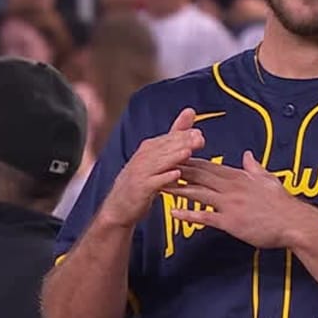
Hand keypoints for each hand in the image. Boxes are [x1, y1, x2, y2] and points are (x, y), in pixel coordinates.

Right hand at [99, 109, 204, 227]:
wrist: (118, 206)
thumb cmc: (141, 180)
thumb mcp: (158, 156)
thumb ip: (175, 135)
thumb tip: (191, 111)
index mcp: (148, 148)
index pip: (168, 138)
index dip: (183, 135)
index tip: (199, 133)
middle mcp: (143, 158)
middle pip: (165, 148)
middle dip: (181, 143)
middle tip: (199, 139)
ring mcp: (140, 173)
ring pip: (160, 163)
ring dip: (174, 157)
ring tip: (188, 153)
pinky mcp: (140, 189)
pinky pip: (153, 182)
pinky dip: (164, 178)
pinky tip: (176, 175)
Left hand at [167, 151, 314, 247]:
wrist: (294, 224)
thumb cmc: (283, 204)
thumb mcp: (268, 179)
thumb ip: (255, 167)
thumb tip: (248, 156)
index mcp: (239, 176)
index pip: (209, 165)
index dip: (189, 160)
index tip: (174, 156)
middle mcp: (231, 187)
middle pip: (199, 176)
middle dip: (177, 170)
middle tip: (158, 167)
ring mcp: (230, 204)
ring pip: (198, 194)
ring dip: (177, 189)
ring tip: (159, 186)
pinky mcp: (231, 222)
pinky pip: (205, 217)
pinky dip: (188, 215)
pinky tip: (174, 213)